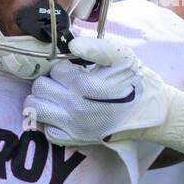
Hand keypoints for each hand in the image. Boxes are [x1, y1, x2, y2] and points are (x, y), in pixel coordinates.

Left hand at [25, 36, 183, 156]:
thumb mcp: (122, 57)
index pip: (55, 70)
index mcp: (86, 85)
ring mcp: (74, 126)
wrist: (149, 112)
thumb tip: (71, 44)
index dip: (63, 66)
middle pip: (39, 88)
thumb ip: (96, 47)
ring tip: (58, 95)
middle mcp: (76, 108)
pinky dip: (49, 121)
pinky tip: (62, 113)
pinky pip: (46, 130)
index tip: (75, 69)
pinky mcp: (75, 139)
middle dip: (50, 80)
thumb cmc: (134, 81)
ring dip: (43, 99)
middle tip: (66, 81)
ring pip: (34, 109)